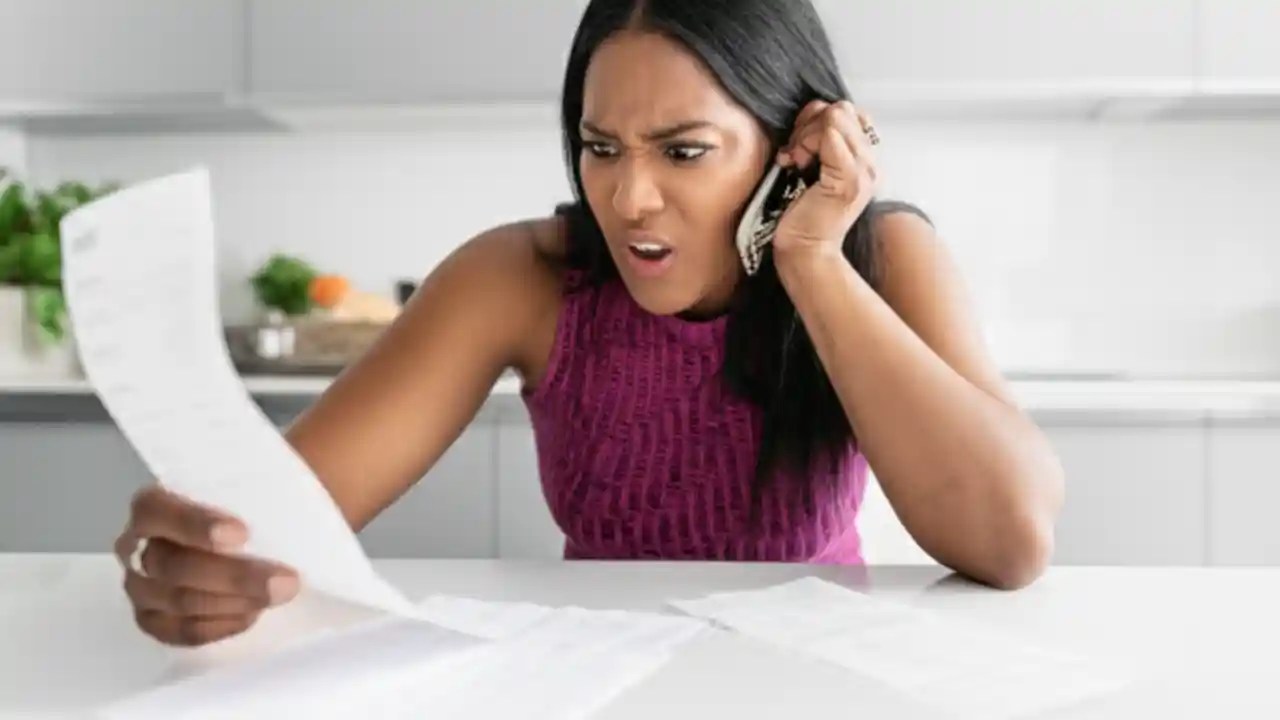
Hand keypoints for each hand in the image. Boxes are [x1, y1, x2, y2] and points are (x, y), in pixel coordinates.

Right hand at [115, 486, 300, 646]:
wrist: (259, 529)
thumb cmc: (252, 505)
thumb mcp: (254, 488)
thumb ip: (255, 498)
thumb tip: (290, 514)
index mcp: (153, 504)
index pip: (156, 511)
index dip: (195, 525)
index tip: (242, 534)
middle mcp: (136, 545)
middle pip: (173, 566)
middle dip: (235, 576)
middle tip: (287, 581)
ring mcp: (141, 587)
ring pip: (180, 602)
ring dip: (235, 601)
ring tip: (280, 595)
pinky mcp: (156, 620)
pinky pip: (183, 631)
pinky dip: (220, 625)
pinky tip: (252, 614)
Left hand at [773, 100, 880, 260]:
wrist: (805, 252)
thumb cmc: (802, 215)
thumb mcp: (812, 168)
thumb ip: (820, 141)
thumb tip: (813, 113)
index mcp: (863, 159)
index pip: (847, 111)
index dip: (817, 119)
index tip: (800, 146)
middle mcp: (870, 163)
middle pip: (841, 109)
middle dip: (809, 124)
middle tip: (796, 153)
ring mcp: (863, 170)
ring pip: (835, 117)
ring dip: (805, 134)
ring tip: (796, 161)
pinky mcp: (849, 179)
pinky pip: (829, 135)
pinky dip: (806, 144)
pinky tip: (796, 164)